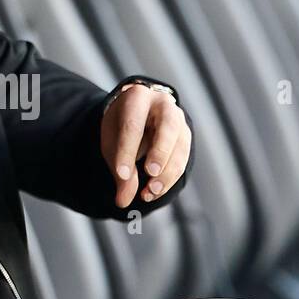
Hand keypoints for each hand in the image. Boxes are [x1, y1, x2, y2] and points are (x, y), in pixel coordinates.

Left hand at [101, 83, 191, 208]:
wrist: (137, 116)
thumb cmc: (121, 128)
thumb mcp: (112, 144)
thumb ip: (120, 171)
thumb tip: (123, 201)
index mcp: (137, 97)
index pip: (133, 124)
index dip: (127, 151)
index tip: (122, 175)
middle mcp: (162, 104)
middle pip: (168, 126)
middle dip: (160, 152)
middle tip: (150, 173)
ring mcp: (178, 119)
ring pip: (180, 146)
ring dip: (167, 173)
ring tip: (148, 193)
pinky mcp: (186, 136)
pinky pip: (183, 159)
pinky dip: (170, 178)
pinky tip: (154, 192)